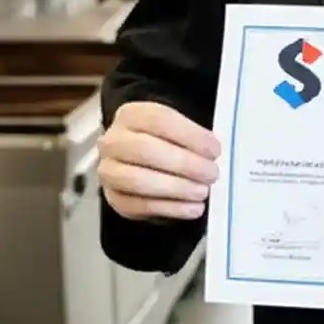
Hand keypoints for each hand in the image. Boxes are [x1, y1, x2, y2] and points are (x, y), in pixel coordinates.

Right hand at [98, 101, 221, 221]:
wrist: (141, 159)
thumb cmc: (167, 141)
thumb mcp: (178, 127)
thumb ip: (194, 137)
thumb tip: (212, 154)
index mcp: (132, 115)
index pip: (158, 120)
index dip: (189, 135)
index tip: (214, 150)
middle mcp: (114, 142)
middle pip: (145, 150)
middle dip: (184, 164)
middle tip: (211, 174)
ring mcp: (109, 171)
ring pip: (138, 180)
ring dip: (176, 188)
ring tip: (202, 192)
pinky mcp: (115, 199)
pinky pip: (139, 206)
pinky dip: (170, 208)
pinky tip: (192, 208)